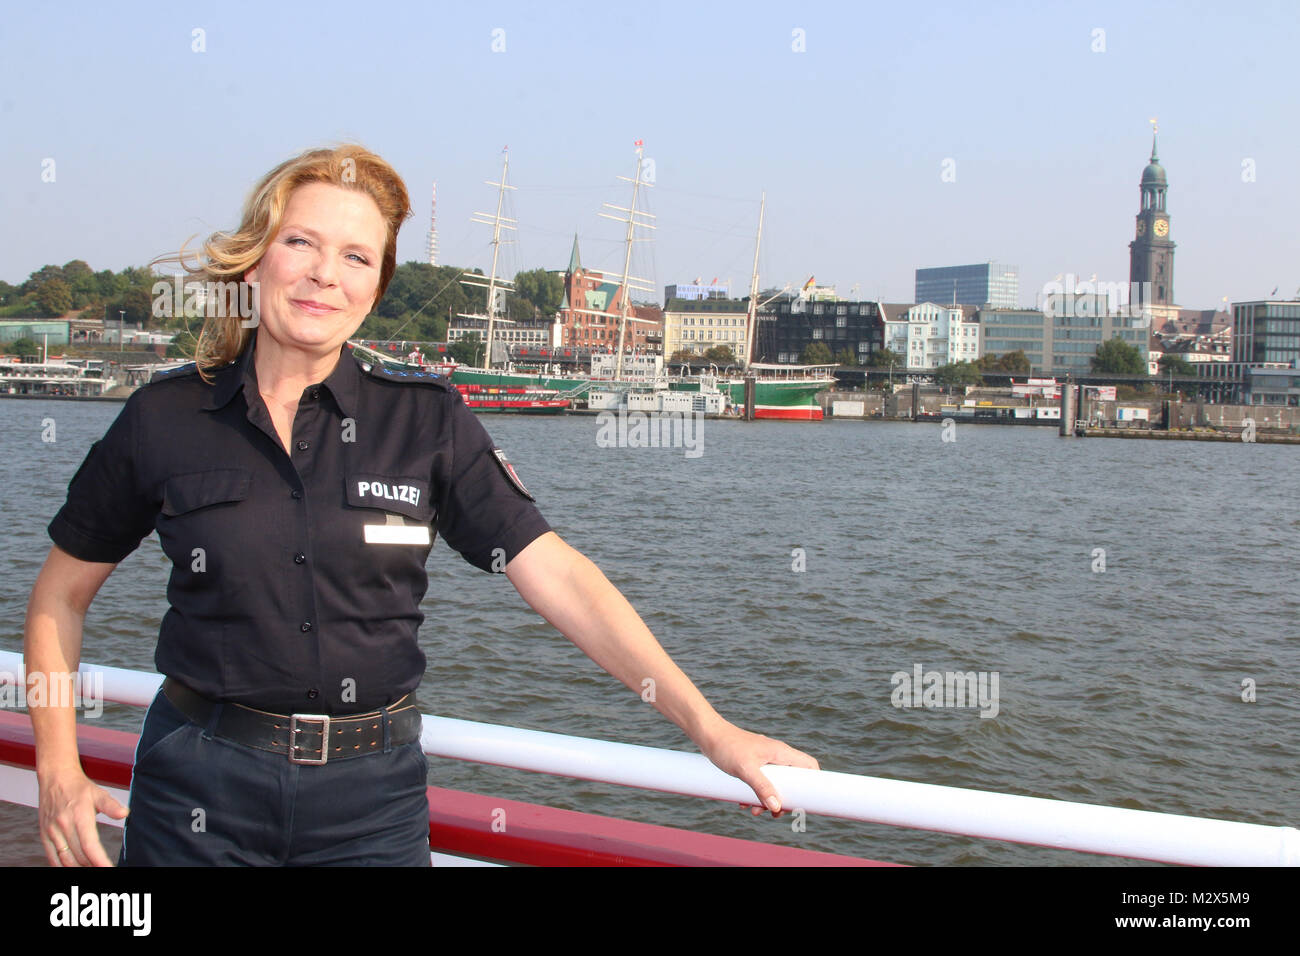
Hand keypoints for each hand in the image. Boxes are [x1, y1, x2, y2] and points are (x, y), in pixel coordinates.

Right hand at [38, 766, 128, 866]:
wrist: (55, 778)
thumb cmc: (79, 787)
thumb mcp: (99, 793)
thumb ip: (111, 805)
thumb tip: (124, 813)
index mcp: (79, 817)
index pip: (90, 846)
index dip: (99, 861)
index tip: (108, 868)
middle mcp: (63, 826)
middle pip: (78, 856)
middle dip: (92, 867)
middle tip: (103, 870)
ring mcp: (52, 832)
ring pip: (64, 860)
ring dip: (78, 869)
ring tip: (92, 870)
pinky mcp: (44, 835)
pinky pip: (51, 857)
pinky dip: (61, 866)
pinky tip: (73, 868)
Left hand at [698, 722, 818, 817]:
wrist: (707, 734)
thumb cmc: (727, 747)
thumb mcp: (745, 769)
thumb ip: (762, 787)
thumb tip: (777, 807)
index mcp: (781, 753)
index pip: (809, 765)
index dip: (813, 784)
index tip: (804, 802)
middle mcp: (776, 755)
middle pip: (793, 780)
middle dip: (785, 799)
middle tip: (774, 814)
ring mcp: (765, 759)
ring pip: (776, 783)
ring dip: (768, 799)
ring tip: (754, 811)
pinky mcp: (753, 763)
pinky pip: (762, 781)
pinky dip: (756, 793)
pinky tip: (743, 802)